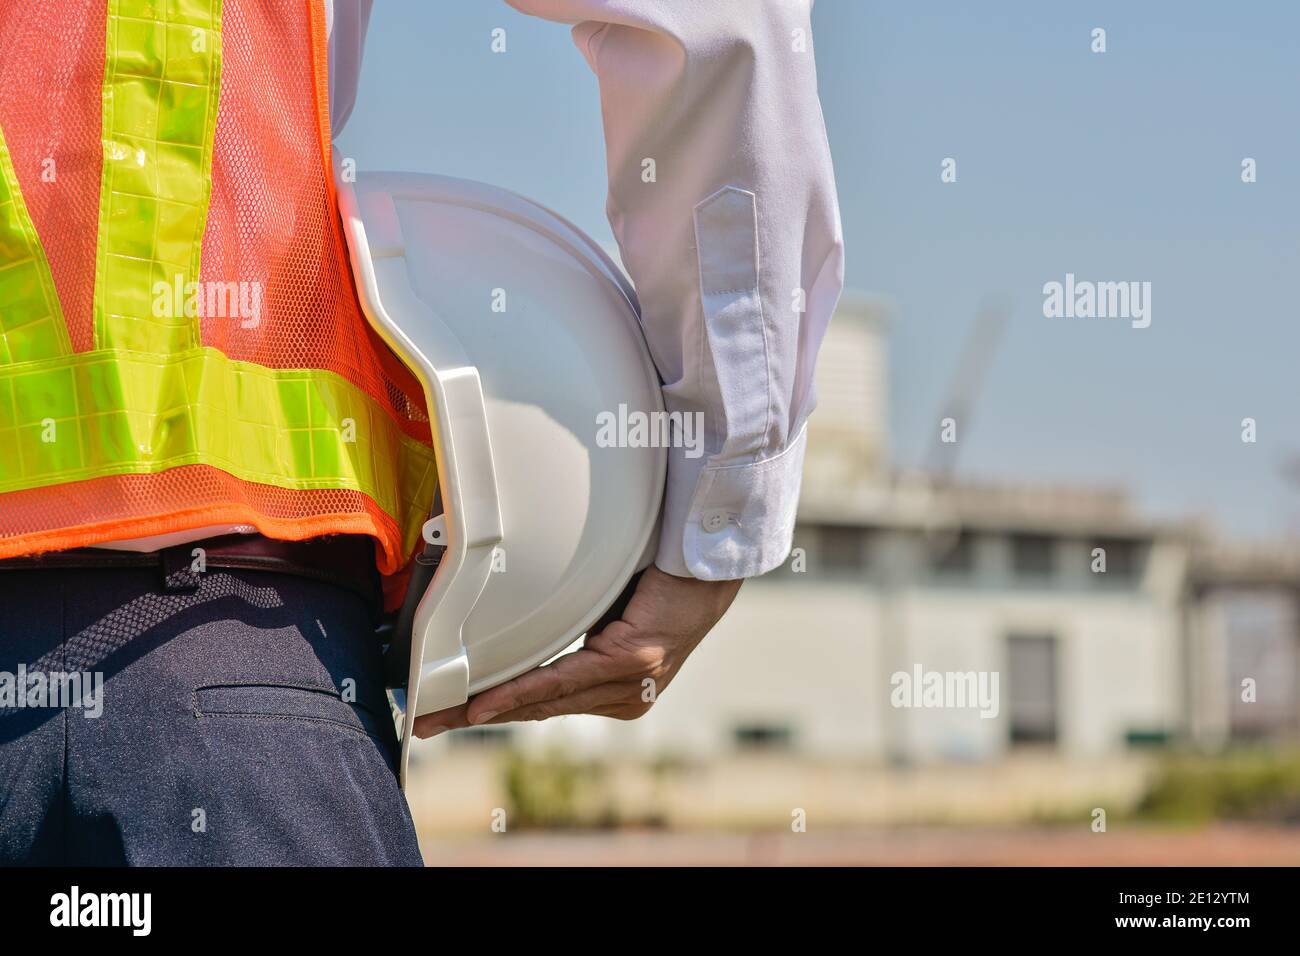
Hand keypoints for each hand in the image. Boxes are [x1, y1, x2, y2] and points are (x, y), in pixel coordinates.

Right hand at [412, 565, 741, 735]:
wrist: (707, 560)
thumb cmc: (657, 580)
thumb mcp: (602, 615)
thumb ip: (568, 635)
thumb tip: (519, 627)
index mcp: (617, 690)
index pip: (546, 703)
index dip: (497, 711)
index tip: (450, 719)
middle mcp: (625, 696)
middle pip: (537, 709)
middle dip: (478, 717)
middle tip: (429, 722)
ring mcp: (631, 684)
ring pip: (546, 699)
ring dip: (490, 707)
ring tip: (446, 715)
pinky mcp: (634, 663)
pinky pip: (565, 678)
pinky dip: (523, 688)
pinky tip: (489, 702)